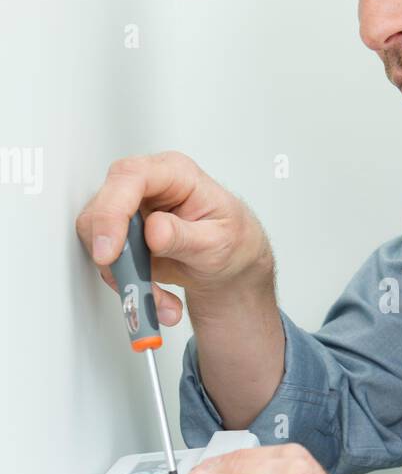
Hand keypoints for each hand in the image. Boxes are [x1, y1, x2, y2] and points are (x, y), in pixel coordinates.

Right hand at [75, 150, 273, 326]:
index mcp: (175, 173)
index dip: (111, 212)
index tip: (109, 251)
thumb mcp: (219, 242)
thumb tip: (153, 231)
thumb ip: (185, 236)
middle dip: (114, 254)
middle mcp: (147, 186)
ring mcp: (131, 211)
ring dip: (125, 277)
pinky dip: (130, 285)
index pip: (130, 177)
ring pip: (98, 239)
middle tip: (135, 285)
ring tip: (162, 300)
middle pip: (102, 208)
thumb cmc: (232, 240)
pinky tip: (159, 298)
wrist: (231, 263)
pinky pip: (109, 261)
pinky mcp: (122, 237)